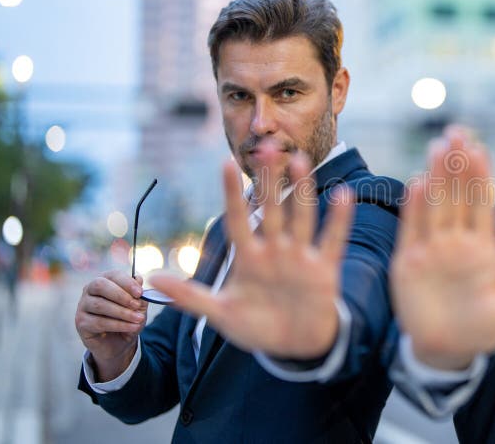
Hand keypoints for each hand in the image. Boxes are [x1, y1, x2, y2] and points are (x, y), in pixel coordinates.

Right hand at [75, 270, 147, 380]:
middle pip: (100, 285)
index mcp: (105, 280)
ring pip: (99, 305)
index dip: (127, 282)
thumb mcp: (138, 306)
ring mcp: (83, 306)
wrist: (119, 343)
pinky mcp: (81, 322)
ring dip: (122, 312)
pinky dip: (118, 325)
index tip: (140, 293)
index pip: (112, 275)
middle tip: (136, 305)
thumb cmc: (128, 319)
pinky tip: (132, 327)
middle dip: (120, 295)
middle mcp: (90, 290)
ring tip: (138, 319)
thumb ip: (138, 294)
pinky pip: (99, 322)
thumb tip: (138, 278)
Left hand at [151, 141, 353, 358]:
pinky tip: (343, 194)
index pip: (237, 220)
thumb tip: (151, 279)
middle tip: (266, 147)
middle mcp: (275, 250)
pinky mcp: (324, 268)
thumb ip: (190, 297)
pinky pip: (331, 240)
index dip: (231, 194)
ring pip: (301, 217)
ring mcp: (300, 257)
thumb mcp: (221, 313)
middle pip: (271, 210)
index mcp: (249, 258)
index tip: (226, 164)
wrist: (295, 346)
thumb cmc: (257, 326)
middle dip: (268, 182)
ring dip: (301, 191)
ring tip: (299, 161)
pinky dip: (338, 219)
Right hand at [391, 127, 494, 369]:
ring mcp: (432, 249)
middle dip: (457, 164)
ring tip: (438, 146)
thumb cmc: (484, 328)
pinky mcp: (409, 262)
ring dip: (436, 176)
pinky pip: (412, 229)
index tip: (481, 147)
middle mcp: (457, 241)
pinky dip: (414, 208)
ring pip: (435, 204)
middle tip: (457, 131)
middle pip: (457, 195)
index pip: (482, 202)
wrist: (448, 352)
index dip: (481, 175)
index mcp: (483, 246)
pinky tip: (417, 182)